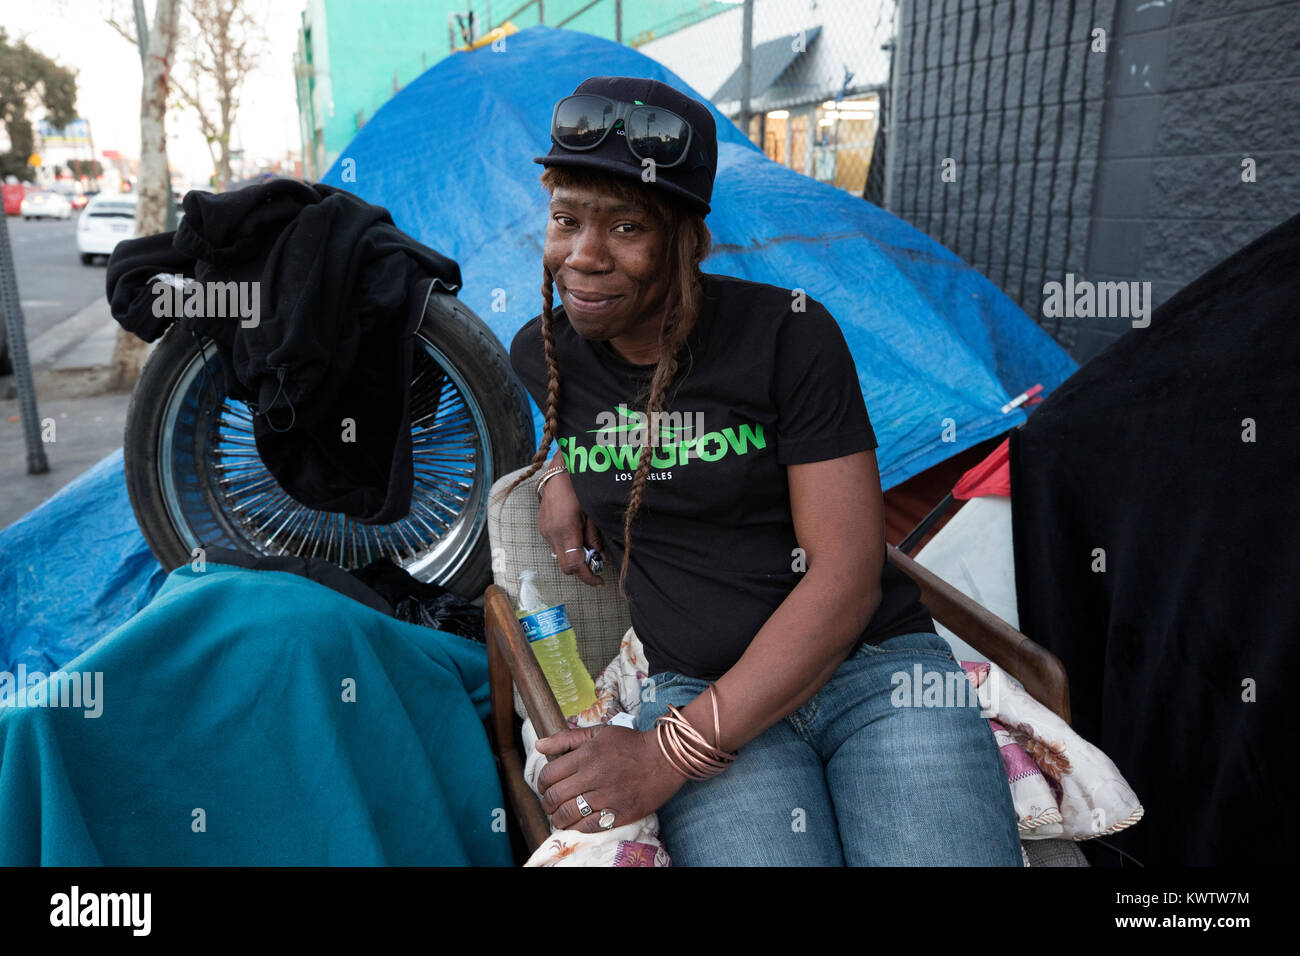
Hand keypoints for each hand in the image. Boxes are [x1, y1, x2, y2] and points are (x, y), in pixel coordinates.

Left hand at [536, 725, 684, 832]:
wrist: (664, 759)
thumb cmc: (630, 744)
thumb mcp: (598, 733)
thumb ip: (566, 738)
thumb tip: (539, 745)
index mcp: (586, 755)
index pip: (548, 775)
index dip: (541, 783)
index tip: (545, 786)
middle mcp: (593, 776)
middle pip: (554, 797)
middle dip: (546, 802)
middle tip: (551, 802)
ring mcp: (606, 797)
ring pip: (567, 815)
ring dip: (557, 817)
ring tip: (560, 815)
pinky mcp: (618, 814)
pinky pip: (588, 827)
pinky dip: (576, 828)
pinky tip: (575, 824)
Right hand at [537, 464, 604, 587]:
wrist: (559, 470)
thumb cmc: (579, 488)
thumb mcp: (592, 513)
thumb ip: (594, 537)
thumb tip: (599, 558)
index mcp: (566, 530)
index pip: (574, 565)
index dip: (588, 577)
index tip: (599, 581)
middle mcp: (552, 533)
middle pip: (565, 566)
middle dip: (581, 570)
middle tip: (596, 564)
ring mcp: (545, 531)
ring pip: (560, 556)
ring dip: (574, 557)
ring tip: (588, 545)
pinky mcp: (543, 527)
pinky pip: (555, 545)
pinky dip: (567, 547)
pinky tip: (577, 535)